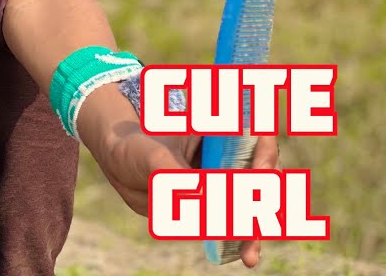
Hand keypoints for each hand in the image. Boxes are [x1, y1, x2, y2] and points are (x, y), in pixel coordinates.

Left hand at [79, 88, 279, 267]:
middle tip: (254, 218)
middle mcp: (230, 156)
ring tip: (249, 254)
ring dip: (254, 228)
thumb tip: (200, 198)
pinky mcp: (217, 204)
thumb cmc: (134, 147)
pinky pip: (236, 221)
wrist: (119, 163)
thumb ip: (174, 174)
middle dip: (264, 199)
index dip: (265, 153)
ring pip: (253, 203)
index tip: (259, 171)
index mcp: (219, 131)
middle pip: (263, 175)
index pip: (256, 136)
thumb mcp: (150, 157)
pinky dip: (241, 238)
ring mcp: (226, 180)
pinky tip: (242, 255)